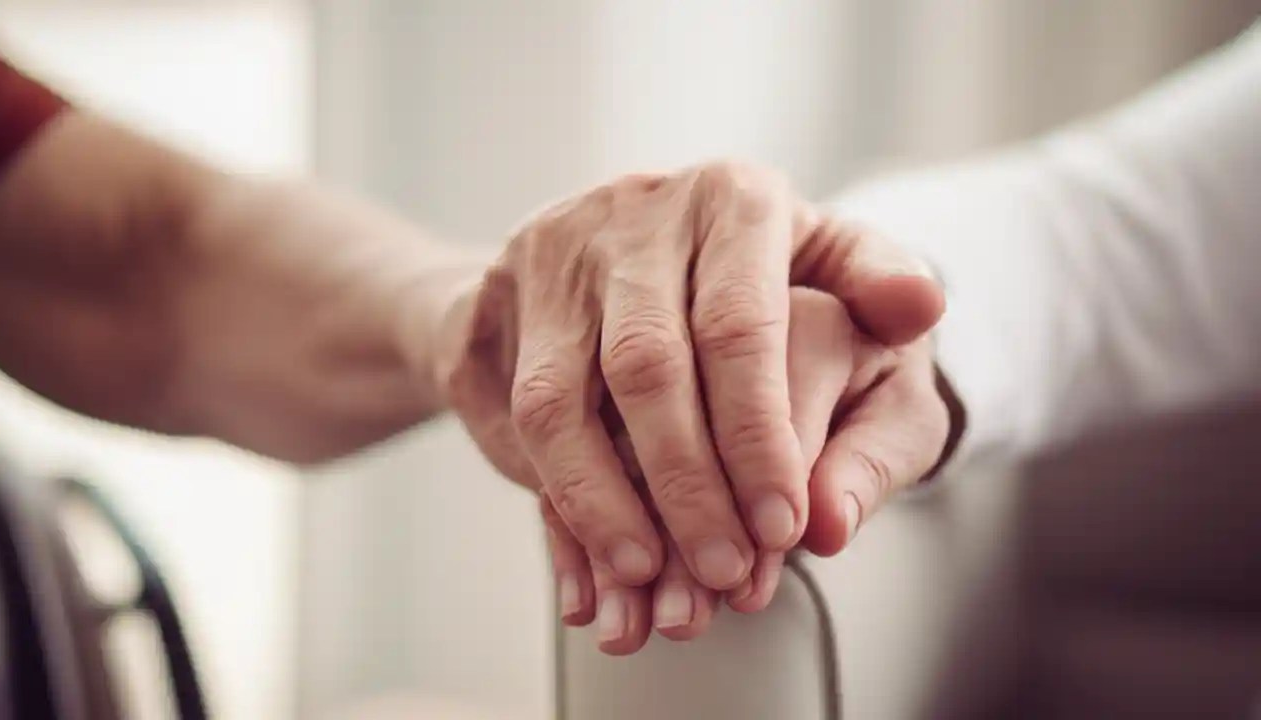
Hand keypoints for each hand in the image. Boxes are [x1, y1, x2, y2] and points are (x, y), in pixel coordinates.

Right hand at [438, 162, 944, 597]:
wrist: (621, 246)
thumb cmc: (747, 271)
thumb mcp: (827, 263)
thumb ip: (877, 288)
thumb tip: (921, 305)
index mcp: (730, 198)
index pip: (740, 325)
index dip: (758, 437)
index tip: (784, 527)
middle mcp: (632, 213)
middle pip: (644, 366)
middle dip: (685, 486)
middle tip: (722, 574)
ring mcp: (548, 253)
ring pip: (556, 399)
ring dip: (599, 502)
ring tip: (646, 576)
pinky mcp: (490, 298)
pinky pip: (502, 412)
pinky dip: (544, 490)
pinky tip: (583, 550)